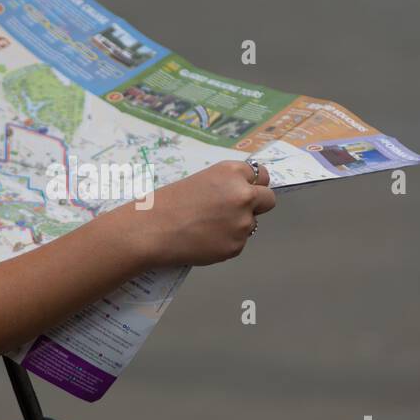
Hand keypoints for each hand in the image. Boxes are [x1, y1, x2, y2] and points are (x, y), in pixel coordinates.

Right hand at [119, 159, 275, 269]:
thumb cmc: (167, 203)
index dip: (252, 184)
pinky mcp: (236, 246)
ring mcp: (243, 223)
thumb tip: (243, 195)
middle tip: (236, 211)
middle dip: (257, 204)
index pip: (261, 176)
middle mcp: (243, 195)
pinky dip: (225, 242)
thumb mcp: (200, 181)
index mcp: (232, 173)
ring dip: (237, 225)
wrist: (151, 230)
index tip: (246, 190)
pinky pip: (238, 243)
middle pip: (269, 199)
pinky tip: (203, 240)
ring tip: (207, 228)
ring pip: (252, 224)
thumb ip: (226, 186)